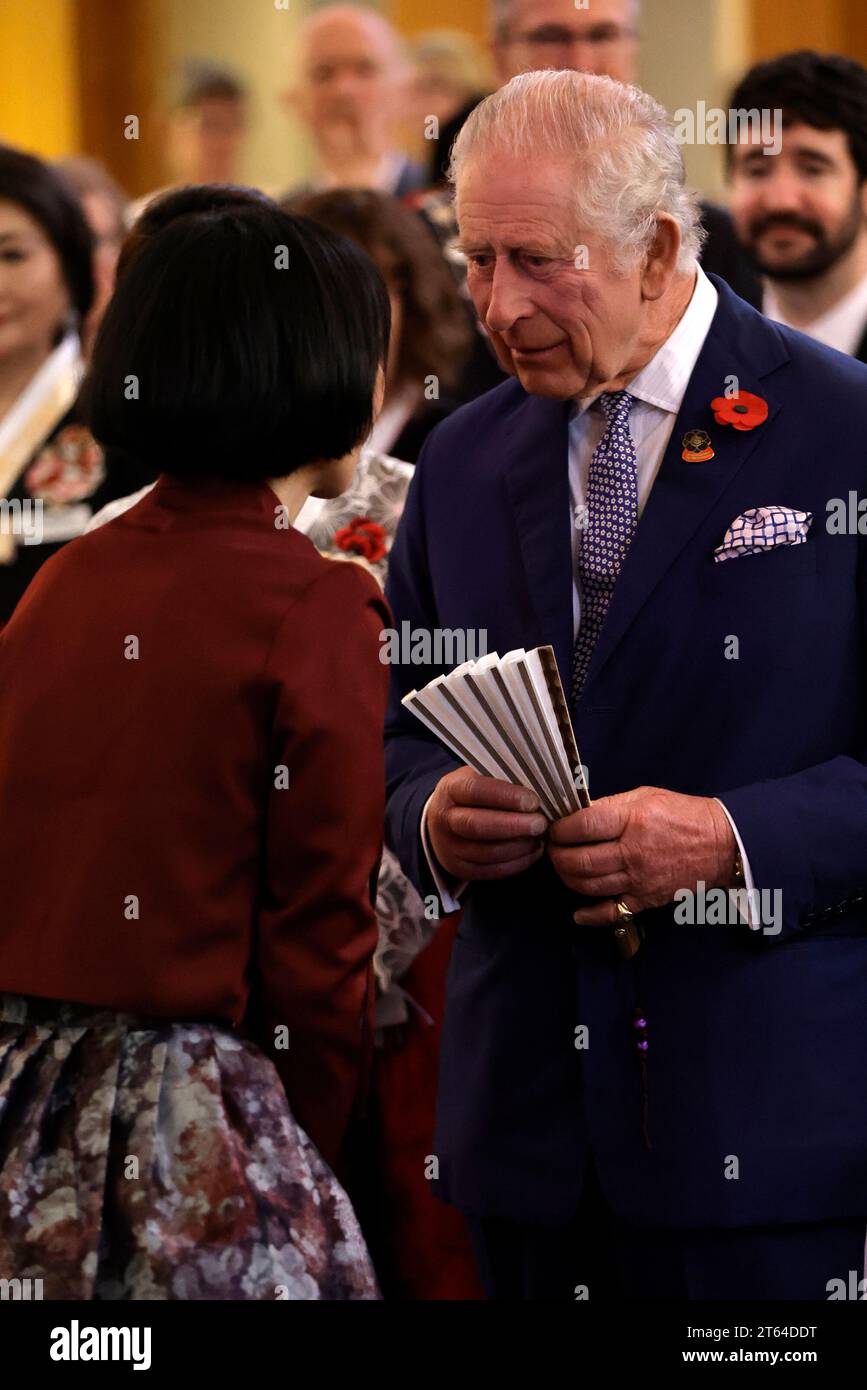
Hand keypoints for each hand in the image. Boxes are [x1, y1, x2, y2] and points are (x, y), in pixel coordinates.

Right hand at [426, 766, 547, 881]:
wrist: (444, 820)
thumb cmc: (473, 795)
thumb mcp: (480, 777)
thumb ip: (502, 780)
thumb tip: (536, 790)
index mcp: (450, 790)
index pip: (475, 791)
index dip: (505, 796)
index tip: (532, 801)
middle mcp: (444, 819)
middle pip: (478, 826)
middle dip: (514, 826)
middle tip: (540, 824)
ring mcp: (449, 847)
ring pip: (487, 852)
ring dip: (519, 847)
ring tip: (539, 838)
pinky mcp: (459, 868)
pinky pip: (491, 870)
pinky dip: (517, 863)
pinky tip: (532, 852)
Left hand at [546, 786, 736, 925]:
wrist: (722, 844)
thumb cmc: (682, 815)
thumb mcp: (645, 797)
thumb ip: (610, 806)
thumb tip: (577, 814)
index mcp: (632, 821)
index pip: (583, 827)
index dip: (560, 829)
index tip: (553, 827)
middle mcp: (633, 852)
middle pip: (580, 861)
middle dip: (556, 855)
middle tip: (551, 849)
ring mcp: (639, 880)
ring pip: (589, 886)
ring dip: (567, 878)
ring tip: (563, 867)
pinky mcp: (646, 899)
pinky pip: (612, 913)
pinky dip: (590, 916)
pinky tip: (578, 913)